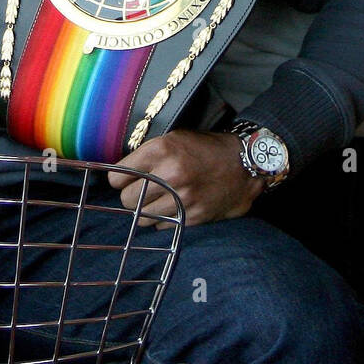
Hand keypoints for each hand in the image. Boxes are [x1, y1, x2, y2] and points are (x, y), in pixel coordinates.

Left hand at [109, 129, 264, 226]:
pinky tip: (174, 207)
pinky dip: (163, 219)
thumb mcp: (176, 138)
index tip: (125, 179)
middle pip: (126, 199)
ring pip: (141, 216)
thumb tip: (121, 173)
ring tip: (159, 199)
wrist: (245, 164)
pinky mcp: (192, 216)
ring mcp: (181, 198)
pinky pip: (162, 226)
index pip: (117, 176)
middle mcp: (169, 174)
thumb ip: (149, 154)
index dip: (120, 178)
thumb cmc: (206, 148)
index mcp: (161, 150)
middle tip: (141, 190)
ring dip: (146, 210)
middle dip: (131, 195)